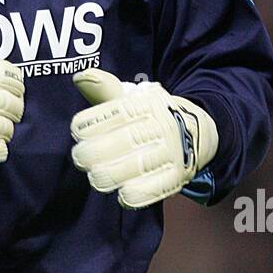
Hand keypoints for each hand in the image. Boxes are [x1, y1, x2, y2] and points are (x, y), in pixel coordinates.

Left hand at [70, 69, 217, 207]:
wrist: (196, 132)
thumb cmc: (149, 116)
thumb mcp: (131, 99)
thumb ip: (105, 90)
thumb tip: (79, 77)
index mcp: (150, 104)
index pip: (122, 111)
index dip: (96, 121)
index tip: (76, 130)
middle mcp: (164, 126)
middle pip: (130, 139)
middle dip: (98, 150)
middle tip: (79, 157)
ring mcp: (173, 153)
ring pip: (141, 165)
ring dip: (113, 174)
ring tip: (95, 176)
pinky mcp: (178, 176)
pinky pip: (158, 188)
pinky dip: (139, 194)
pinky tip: (122, 195)